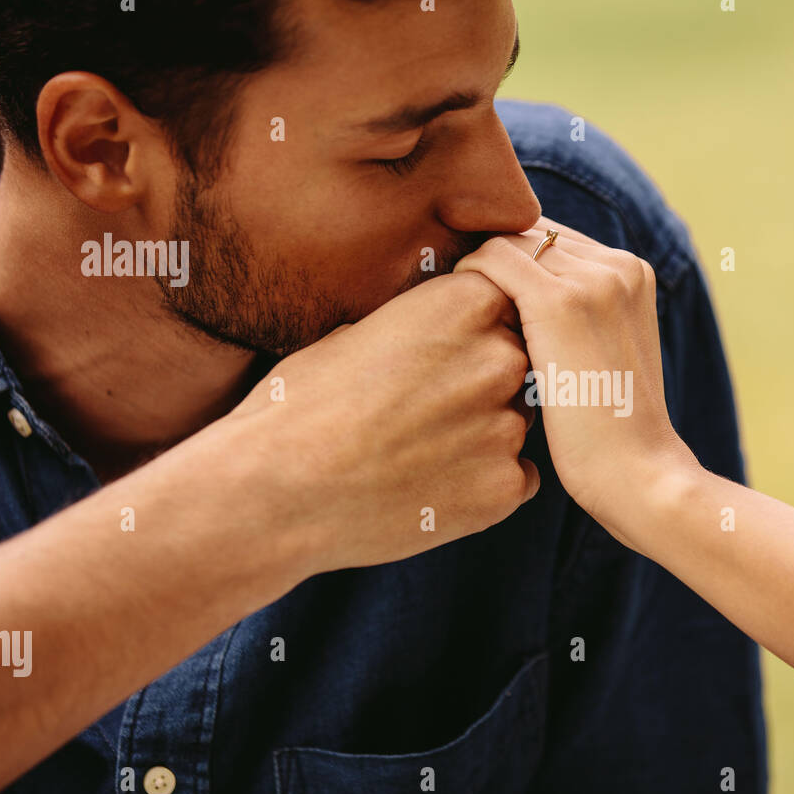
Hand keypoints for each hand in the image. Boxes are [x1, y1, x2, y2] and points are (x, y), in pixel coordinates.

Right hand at [223, 270, 538, 573]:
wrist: (274, 492)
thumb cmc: (301, 406)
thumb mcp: (356, 332)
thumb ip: (422, 323)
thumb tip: (445, 325)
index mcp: (464, 304)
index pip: (508, 302)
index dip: (479, 328)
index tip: (446, 351)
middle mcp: (499, 359)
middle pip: (520, 364)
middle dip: (484, 383)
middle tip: (425, 409)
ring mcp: (507, 427)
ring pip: (516, 423)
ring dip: (482, 435)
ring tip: (416, 452)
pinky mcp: (504, 488)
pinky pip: (516, 477)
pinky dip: (484, 485)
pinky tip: (431, 488)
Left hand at [452, 217, 696, 540]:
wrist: (638, 476)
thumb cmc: (609, 435)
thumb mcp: (600, 360)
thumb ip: (575, 322)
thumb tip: (515, 307)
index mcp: (633, 273)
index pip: (553, 241)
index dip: (511, 263)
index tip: (476, 296)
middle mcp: (618, 264)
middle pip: (530, 234)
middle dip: (491, 260)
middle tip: (450, 299)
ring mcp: (592, 279)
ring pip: (508, 242)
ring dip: (476, 270)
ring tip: (448, 310)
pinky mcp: (561, 302)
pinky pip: (493, 260)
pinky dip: (466, 279)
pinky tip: (451, 317)